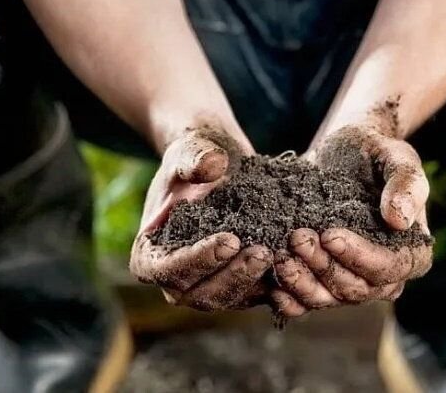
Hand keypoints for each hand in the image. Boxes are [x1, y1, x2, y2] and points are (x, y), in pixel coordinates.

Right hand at [129, 126, 272, 310]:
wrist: (221, 161)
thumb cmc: (197, 154)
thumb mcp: (192, 148)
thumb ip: (195, 157)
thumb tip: (212, 166)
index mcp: (149, 255)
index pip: (168, 270)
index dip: (197, 260)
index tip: (229, 240)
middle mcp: (176, 279)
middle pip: (200, 294)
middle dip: (233, 276)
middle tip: (262, 252)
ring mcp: (208, 285)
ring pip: (231, 298)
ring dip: (256, 282)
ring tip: (282, 255)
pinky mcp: (239, 284)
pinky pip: (255, 294)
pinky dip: (275, 283)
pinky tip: (296, 263)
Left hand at [271, 125, 432, 317]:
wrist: (343, 150)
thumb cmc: (376, 152)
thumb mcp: (397, 156)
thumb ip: (407, 184)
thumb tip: (399, 220)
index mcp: (412, 253)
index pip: (388, 268)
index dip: (359, 256)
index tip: (329, 234)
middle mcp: (384, 276)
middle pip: (356, 288)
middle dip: (324, 266)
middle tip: (297, 237)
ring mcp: (352, 281)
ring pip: (328, 298)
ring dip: (302, 282)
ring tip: (281, 255)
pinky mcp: (322, 280)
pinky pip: (307, 302)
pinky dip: (290, 299)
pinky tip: (272, 286)